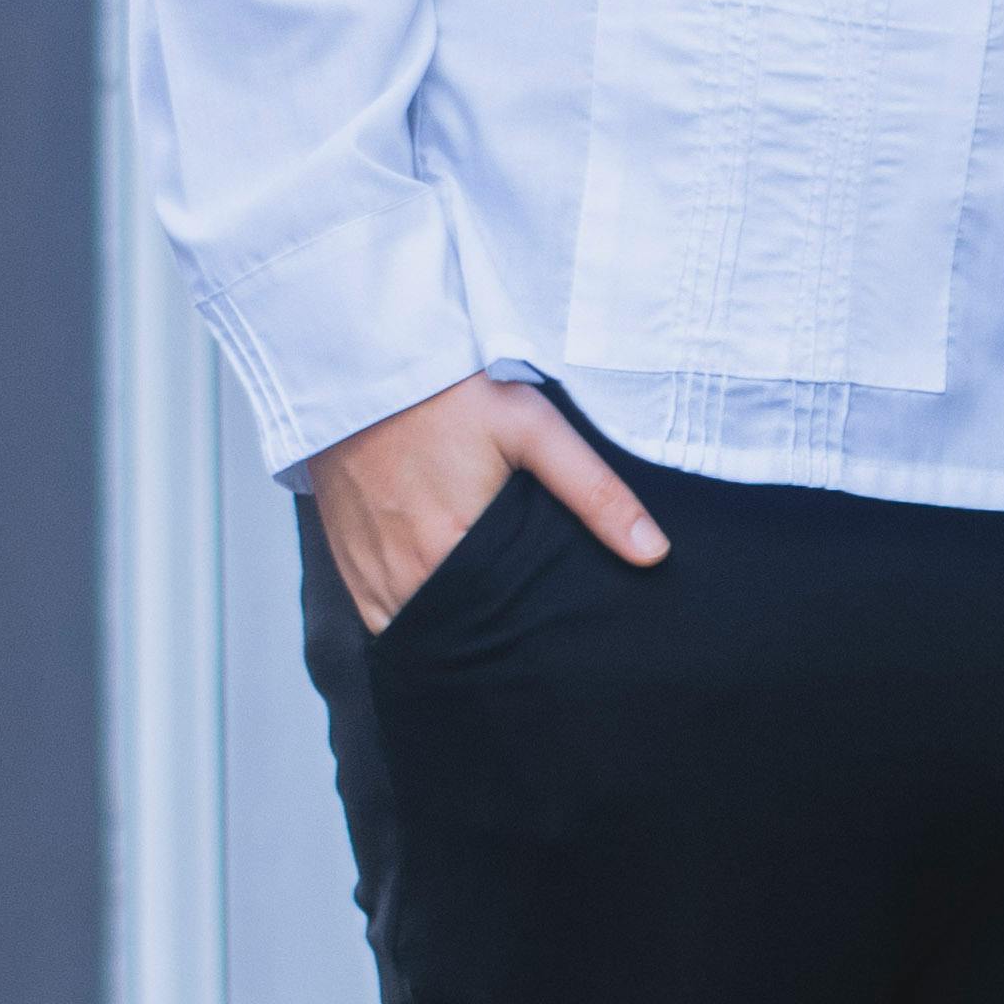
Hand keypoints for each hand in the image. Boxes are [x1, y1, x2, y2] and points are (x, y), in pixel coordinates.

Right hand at [309, 370, 669, 634]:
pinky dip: (416, 620)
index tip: (563, 634)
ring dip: (458, 632)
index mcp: (454, 550)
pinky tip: (448, 607)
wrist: (362, 365)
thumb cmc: (450, 395)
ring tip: (496, 623)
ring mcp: (373, 576)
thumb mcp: (533, 428)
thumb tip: (653, 553)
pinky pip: (386, 620)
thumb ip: (594, 493)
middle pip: (467, 636)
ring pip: (424, 632)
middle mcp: (408, 575)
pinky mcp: (350, 568)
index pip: (509, 626)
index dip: (538, 633)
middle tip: (536, 630)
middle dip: (502, 639)